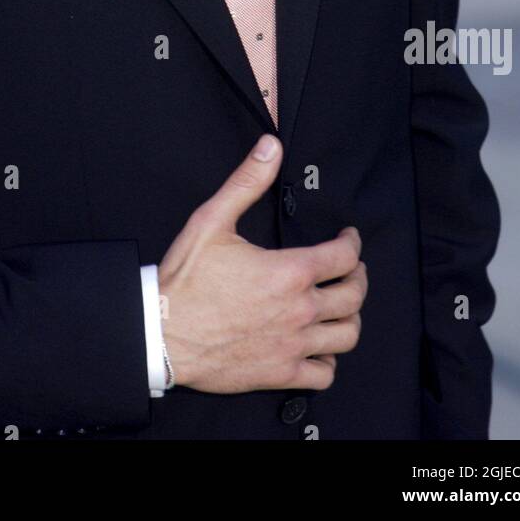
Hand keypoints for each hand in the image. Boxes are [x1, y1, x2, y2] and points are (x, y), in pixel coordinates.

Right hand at [158, 134, 366, 393]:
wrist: (160, 333)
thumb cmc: (185, 280)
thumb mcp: (212, 220)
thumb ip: (247, 182)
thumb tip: (271, 147)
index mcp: (289, 271)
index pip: (344, 257)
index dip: (353, 242)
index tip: (349, 238)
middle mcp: (299, 309)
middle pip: (354, 295)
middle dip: (359, 277)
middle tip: (351, 270)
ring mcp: (292, 345)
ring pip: (348, 334)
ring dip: (350, 317)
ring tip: (341, 306)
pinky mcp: (280, 373)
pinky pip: (325, 373)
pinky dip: (329, 359)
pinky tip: (319, 345)